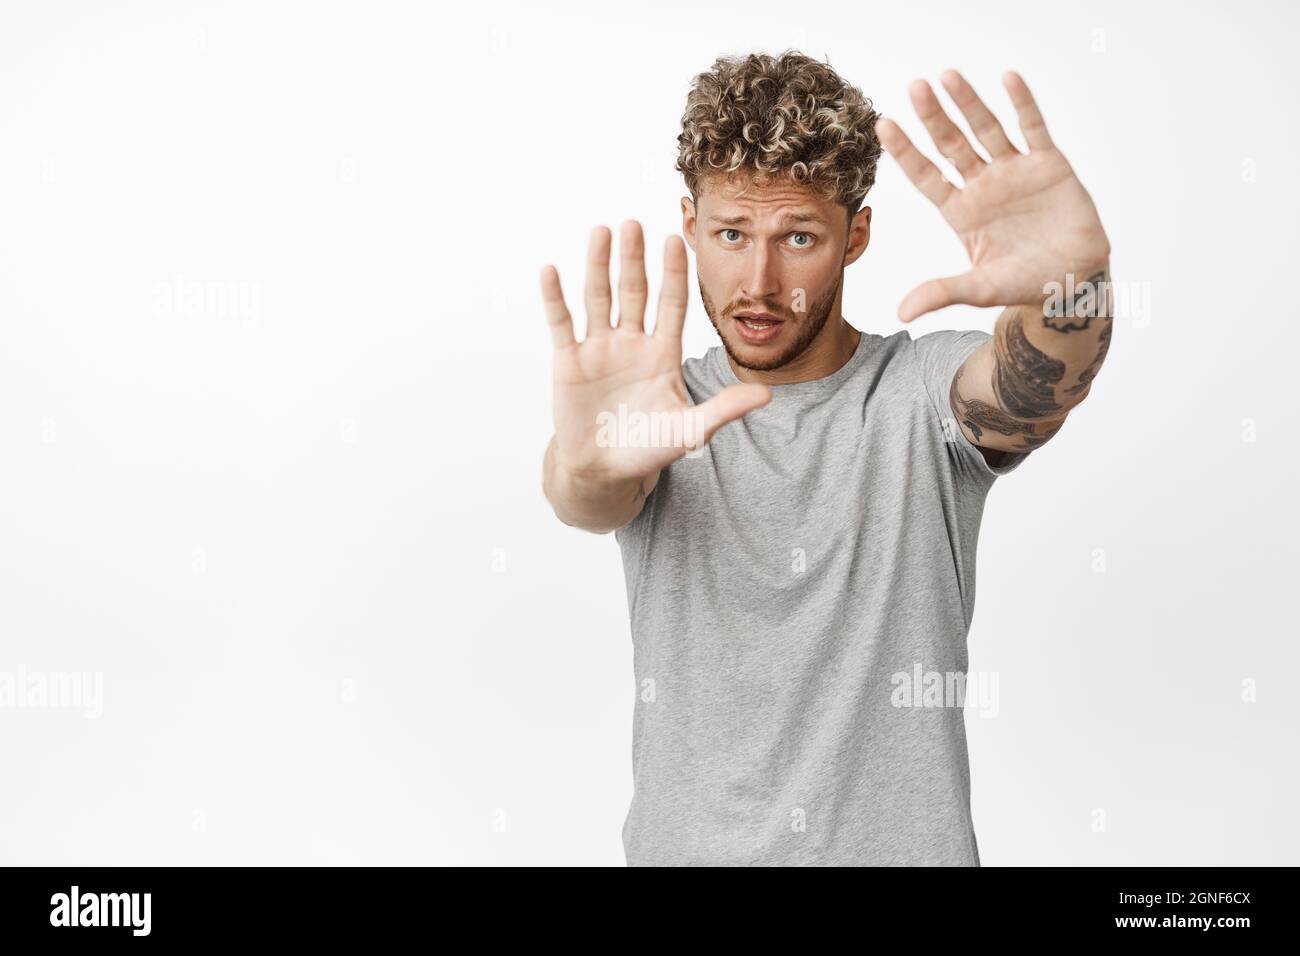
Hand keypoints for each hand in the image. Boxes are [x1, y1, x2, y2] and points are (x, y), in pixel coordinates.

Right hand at [540, 221, 769, 484]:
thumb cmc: (648, 450)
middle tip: (634, 223)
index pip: (671, 304)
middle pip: (634, 292)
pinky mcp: (570, 362)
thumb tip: (768, 395)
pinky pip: (563, 324)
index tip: (677, 240)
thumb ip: (724, 409)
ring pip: (599, 298)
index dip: (673, 274)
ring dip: (598, 265)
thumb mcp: (690, 430)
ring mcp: (599, 350)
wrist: (605, 472)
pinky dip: (555, 298)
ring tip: (601, 231)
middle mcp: (631, 343)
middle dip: (634, 259)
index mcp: (663, 354)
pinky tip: (551, 271)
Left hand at [876, 70, 1110, 321]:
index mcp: (960, 212)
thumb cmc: (1024, 285)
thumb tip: (902, 315)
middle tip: (915, 87)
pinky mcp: (1048, 165)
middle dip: (933, 118)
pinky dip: (1022, 103)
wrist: (1073, 282)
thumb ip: (942, 293)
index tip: (883, 124)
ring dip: (969, 103)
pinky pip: (1033, 128)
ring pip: (986, 130)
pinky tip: (1008, 78)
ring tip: (948, 75)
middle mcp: (982, 186)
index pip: (926, 176)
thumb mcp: (980, 289)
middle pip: (952, 145)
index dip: (906, 152)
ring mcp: (1014, 172)